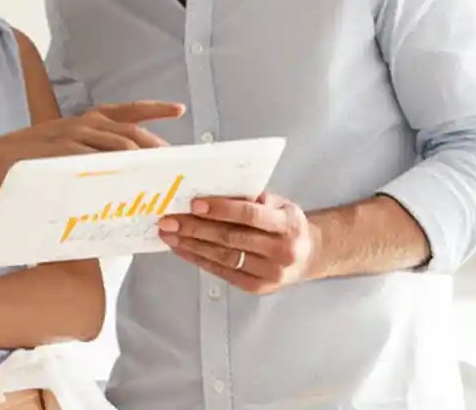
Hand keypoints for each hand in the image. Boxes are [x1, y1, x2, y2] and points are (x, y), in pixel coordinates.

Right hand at [0, 101, 184, 182]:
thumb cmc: (38, 160)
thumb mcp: (70, 149)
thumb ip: (96, 153)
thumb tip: (128, 171)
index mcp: (88, 119)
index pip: (129, 111)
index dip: (156, 108)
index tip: (179, 109)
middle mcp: (85, 122)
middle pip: (132, 132)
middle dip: (156, 147)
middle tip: (174, 165)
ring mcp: (74, 135)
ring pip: (119, 145)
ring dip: (143, 161)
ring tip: (160, 177)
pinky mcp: (64, 151)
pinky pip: (97, 159)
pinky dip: (116, 169)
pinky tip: (129, 181)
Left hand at [157, 192, 317, 294]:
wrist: (306, 255)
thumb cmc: (286, 223)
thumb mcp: (279, 203)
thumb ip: (253, 197)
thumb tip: (216, 189)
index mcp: (288, 224)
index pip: (250, 215)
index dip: (221, 209)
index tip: (194, 204)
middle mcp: (282, 251)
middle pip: (232, 238)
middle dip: (196, 228)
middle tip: (170, 219)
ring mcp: (270, 273)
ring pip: (223, 257)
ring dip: (192, 245)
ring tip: (169, 234)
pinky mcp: (256, 287)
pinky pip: (222, 272)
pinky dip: (198, 259)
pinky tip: (182, 248)